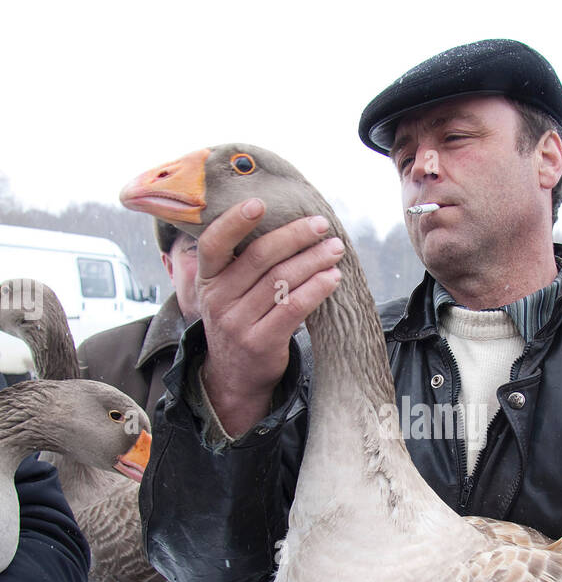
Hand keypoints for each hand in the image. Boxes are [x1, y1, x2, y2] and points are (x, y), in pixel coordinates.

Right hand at [196, 198, 343, 436]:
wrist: (234, 378)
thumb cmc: (239, 321)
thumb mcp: (226, 293)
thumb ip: (243, 263)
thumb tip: (290, 225)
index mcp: (207, 279)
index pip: (214, 243)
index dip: (235, 221)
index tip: (260, 202)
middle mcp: (218, 299)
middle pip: (260, 258)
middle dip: (295, 237)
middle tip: (321, 226)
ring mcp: (237, 323)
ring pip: (281, 281)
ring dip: (313, 260)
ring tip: (335, 250)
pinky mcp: (260, 342)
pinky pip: (293, 308)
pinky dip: (316, 289)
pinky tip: (333, 278)